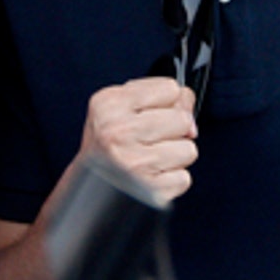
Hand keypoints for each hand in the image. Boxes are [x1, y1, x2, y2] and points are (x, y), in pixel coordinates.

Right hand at [77, 78, 199, 202]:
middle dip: (174, 129)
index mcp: (110, 104)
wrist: (89, 187)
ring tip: (152, 157)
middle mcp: (119, 133)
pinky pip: (184, 179)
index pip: (171, 89)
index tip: (150, 113)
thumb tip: (190, 114)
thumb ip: (160, 94)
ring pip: (188, 150)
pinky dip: (172, 179)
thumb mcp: (121, 105)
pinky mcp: (148, 191)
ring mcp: (134, 164)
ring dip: (175, 156)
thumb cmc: (109, 141)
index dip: (166, 101)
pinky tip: (153, 176)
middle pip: (183, 119)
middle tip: (151, 138)